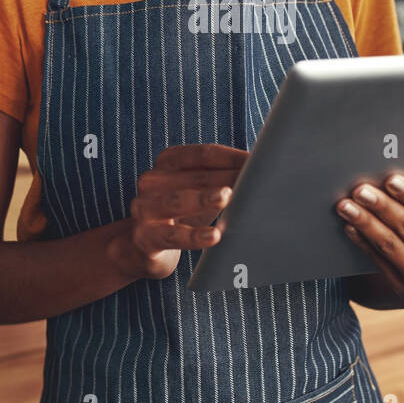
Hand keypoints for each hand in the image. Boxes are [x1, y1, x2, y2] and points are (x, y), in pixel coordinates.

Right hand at [107, 143, 247, 281]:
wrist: (141, 248)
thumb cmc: (181, 214)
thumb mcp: (199, 191)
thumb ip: (222, 178)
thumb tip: (262, 172)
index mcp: (168, 161)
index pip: (205, 154)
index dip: (233, 158)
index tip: (260, 163)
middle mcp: (152, 180)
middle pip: (196, 176)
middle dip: (228, 179)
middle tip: (255, 183)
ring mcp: (144, 208)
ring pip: (177, 201)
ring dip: (204, 198)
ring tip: (227, 197)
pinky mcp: (144, 237)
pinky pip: (171, 236)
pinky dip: (193, 236)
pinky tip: (214, 236)